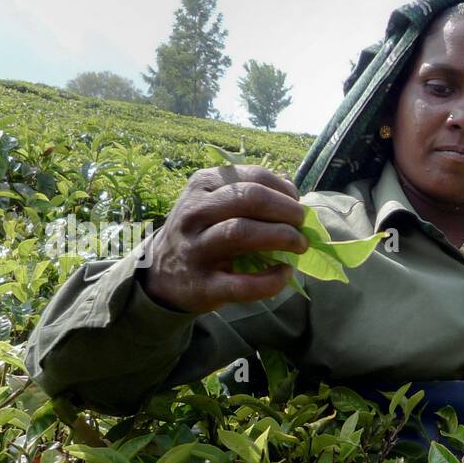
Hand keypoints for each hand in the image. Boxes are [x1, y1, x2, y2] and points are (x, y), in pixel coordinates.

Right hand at [140, 165, 308, 313]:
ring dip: (281, 237)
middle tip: (301, 225)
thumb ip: (249, 192)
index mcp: (202, 185)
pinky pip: (242, 284)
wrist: (162, 274)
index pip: (253, 177)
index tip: (296, 203)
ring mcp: (196, 249)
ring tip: (299, 245)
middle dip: (286, 210)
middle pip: (250, 198)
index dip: (284, 190)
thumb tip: (293, 193)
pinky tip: (284, 273)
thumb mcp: (214, 202)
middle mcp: (195, 213)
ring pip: (241, 232)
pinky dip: (270, 280)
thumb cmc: (201, 232)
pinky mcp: (203, 285)